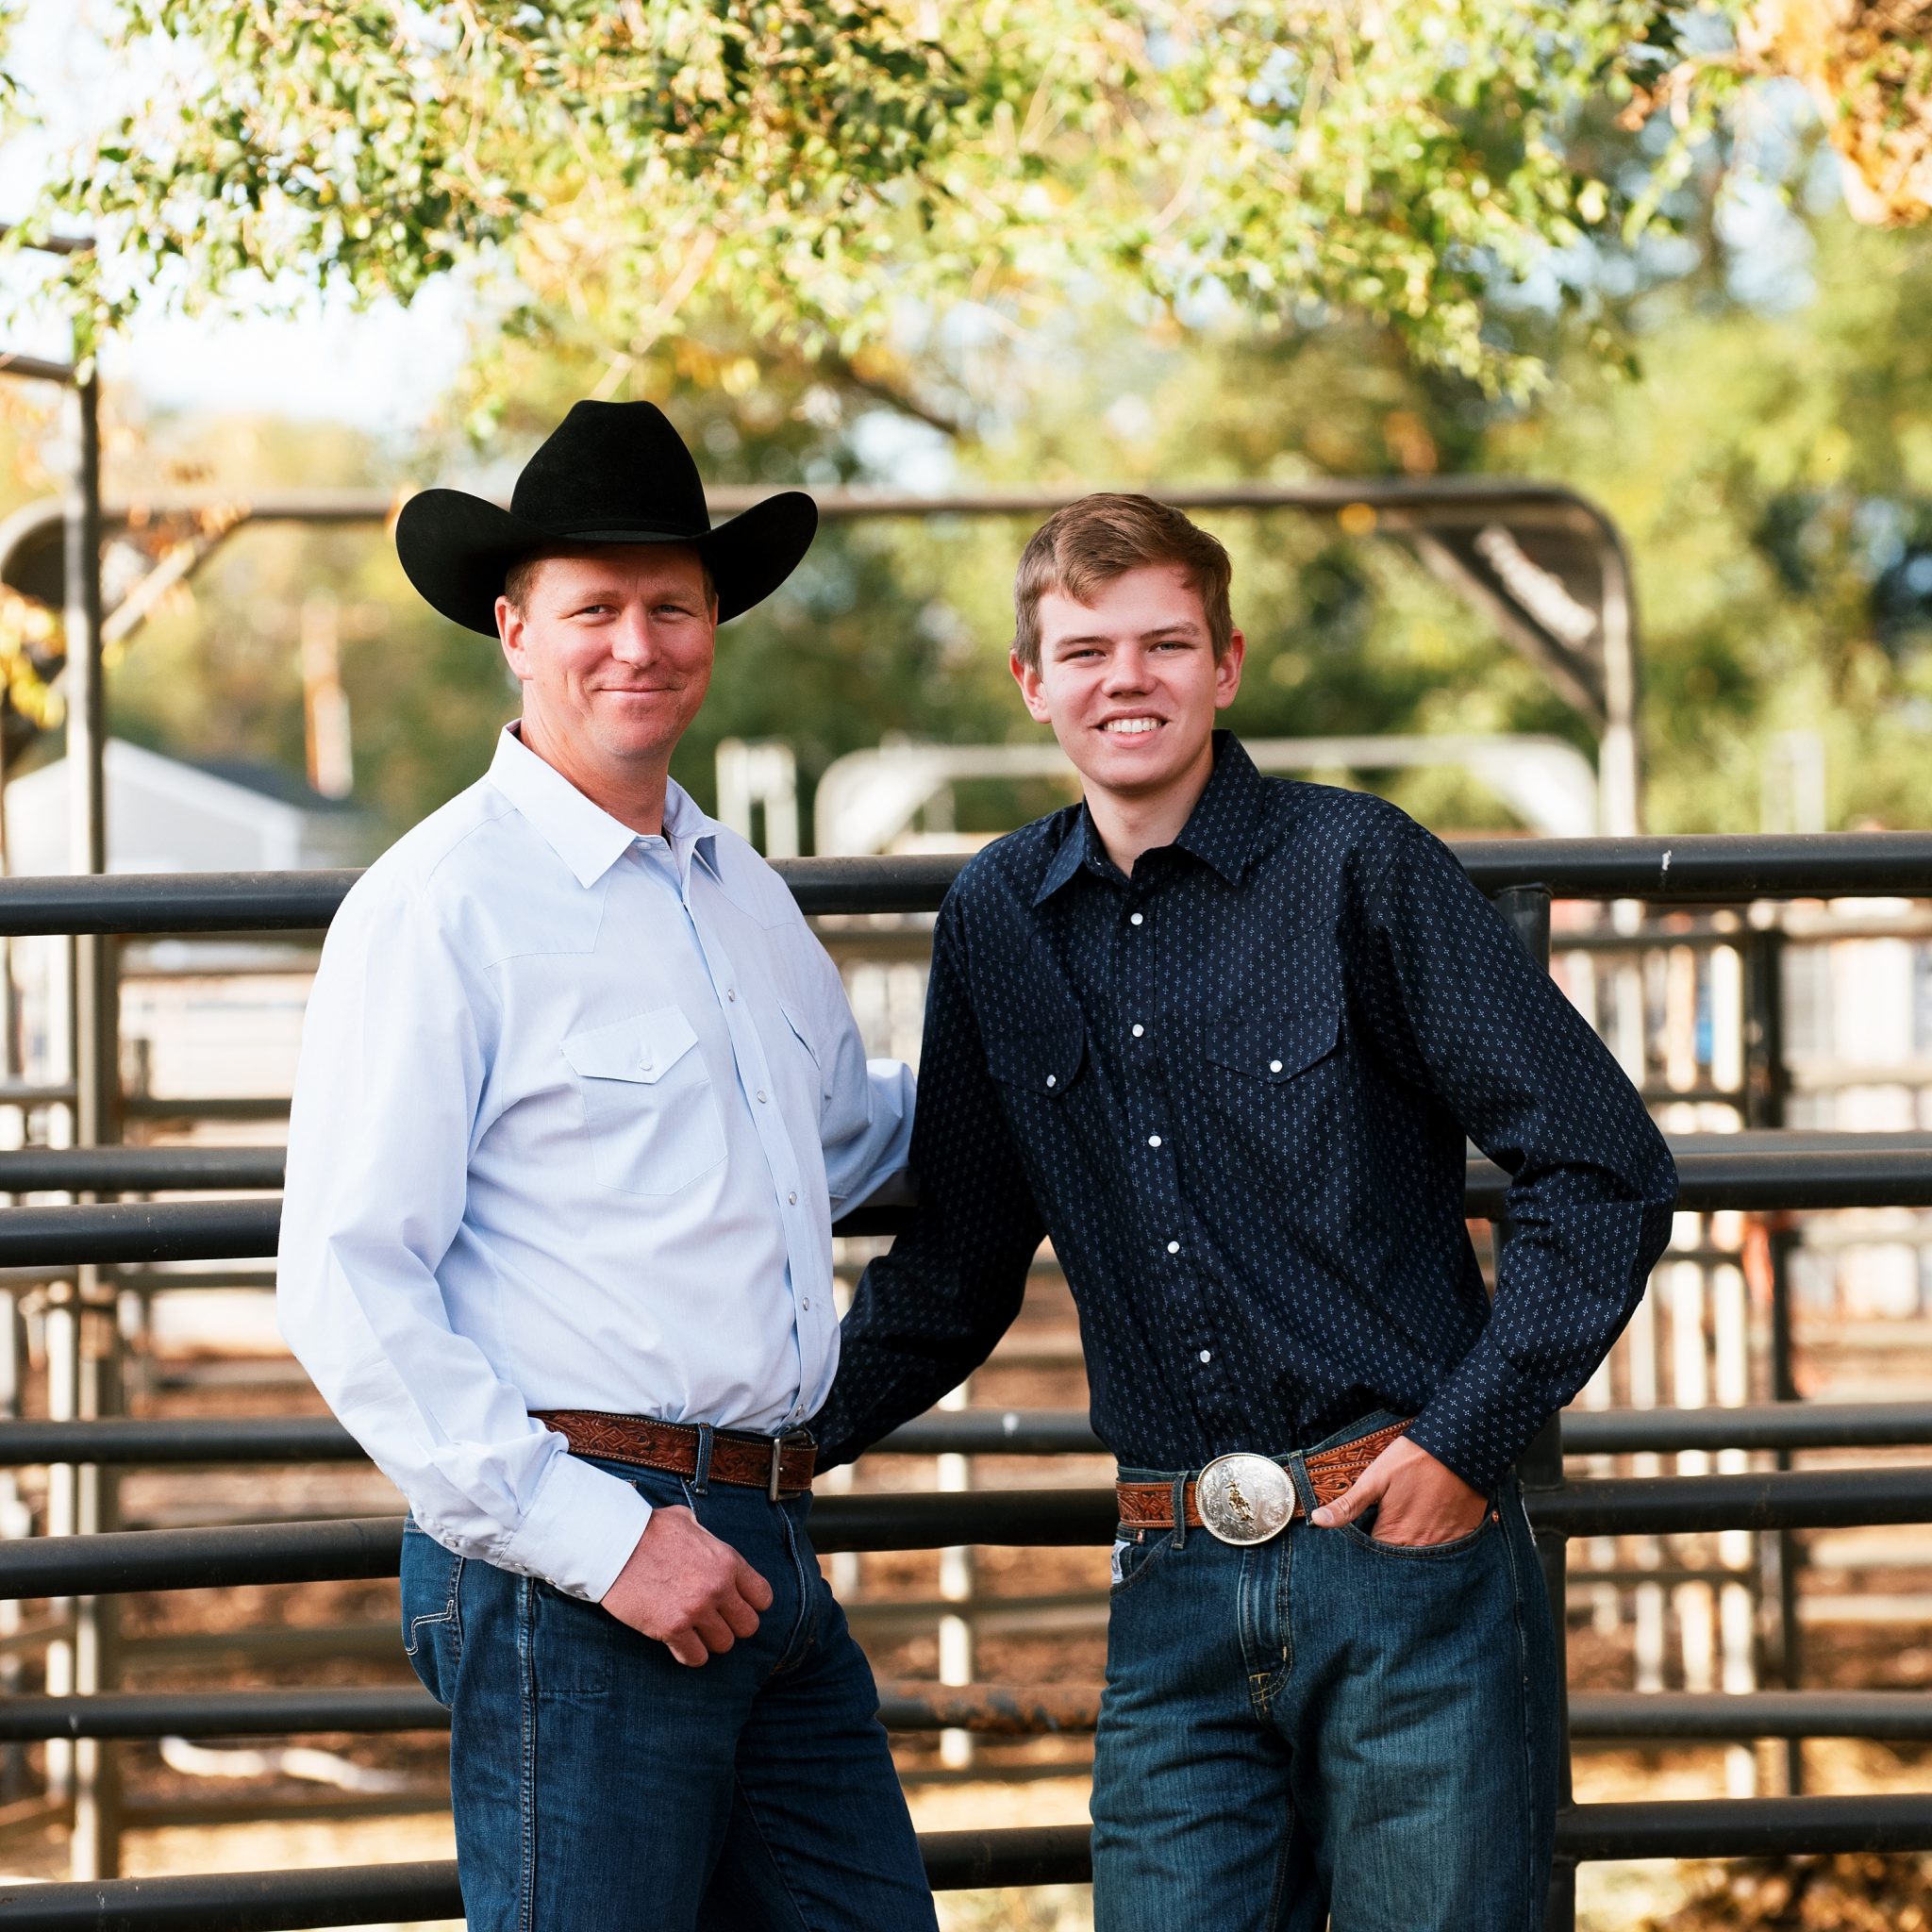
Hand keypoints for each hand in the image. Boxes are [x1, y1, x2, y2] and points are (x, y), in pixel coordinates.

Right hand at [599, 1506, 773, 1664]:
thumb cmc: (647, 1530)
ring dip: (710, 1640)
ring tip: (694, 1630)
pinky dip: (689, 1654)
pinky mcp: (672, 1629)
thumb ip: (704, 1535)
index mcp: (727, 1560)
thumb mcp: (686, 1521)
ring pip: (724, 1645)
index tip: (735, 1604)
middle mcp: (718, 1587)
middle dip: (733, 1625)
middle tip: (714, 1620)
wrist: (614, 1544)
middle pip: (749, 1626)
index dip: (750, 1603)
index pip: (762, 1597)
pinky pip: (696, 1657)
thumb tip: (704, 1536)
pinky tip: (678, 1641)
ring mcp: (696, 1610)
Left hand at [1310, 1437, 1487, 1546]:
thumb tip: (1318, 1521)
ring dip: (1414, 1553)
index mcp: (1394, 1535)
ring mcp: (1445, 1545)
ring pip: (1424, 1563)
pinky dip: (1439, 1549)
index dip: (1368, 1553)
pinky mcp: (1464, 1538)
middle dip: (1390, 1557)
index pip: (1374, 1560)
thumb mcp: (1374, 1478)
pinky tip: (1432, 1532)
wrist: (1458, 1446)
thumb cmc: (1411, 1460)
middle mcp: (1420, 1548)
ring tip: (1410, 1535)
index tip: (1367, 1541)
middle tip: (1389, 1534)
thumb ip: (1348, 1505)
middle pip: (1400, 1565)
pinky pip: (1448, 1555)